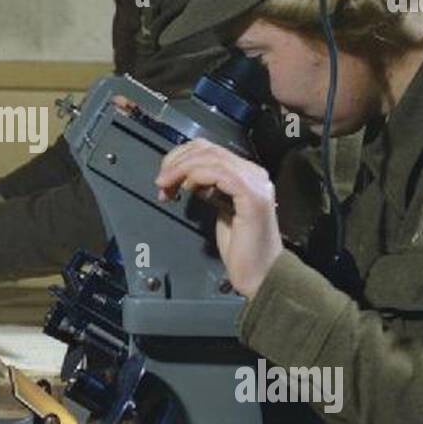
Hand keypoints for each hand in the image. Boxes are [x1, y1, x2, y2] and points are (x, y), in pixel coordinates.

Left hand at [154, 139, 283, 298]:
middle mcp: (255, 175)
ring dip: (181, 169)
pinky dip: (197, 175)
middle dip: (178, 161)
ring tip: (166, 186)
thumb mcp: (221, 210)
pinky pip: (219, 173)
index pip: (211, 150)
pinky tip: (186, 188)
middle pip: (209, 149)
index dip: (182, 157)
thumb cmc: (242, 249)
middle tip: (161, 181)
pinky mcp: (252, 196)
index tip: (165, 176)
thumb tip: (188, 176)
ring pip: (212, 158)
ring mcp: (256, 184)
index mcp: (248, 176)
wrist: (261, 274)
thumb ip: (210, 189)